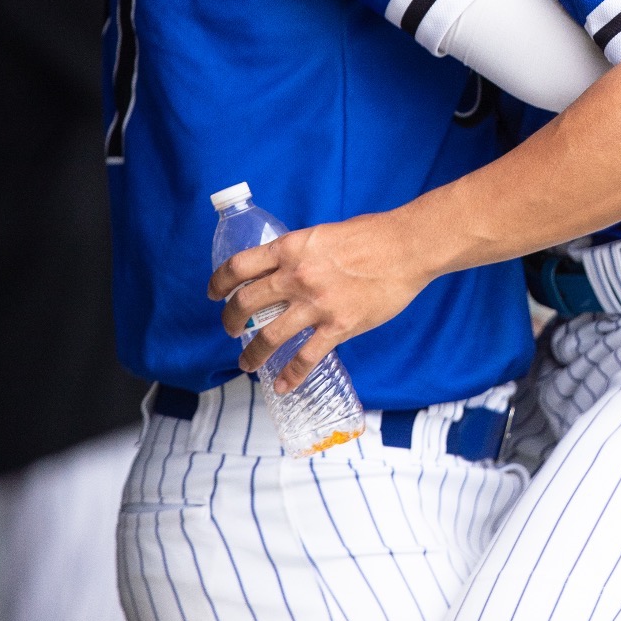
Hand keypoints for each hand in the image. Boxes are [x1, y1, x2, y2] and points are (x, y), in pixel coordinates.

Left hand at [209, 214, 440, 392]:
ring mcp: (316, 304)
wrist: (406, 248)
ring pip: (268, 337)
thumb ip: (301, 252)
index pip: (239, 267)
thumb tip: (286, 267)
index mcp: (290, 249)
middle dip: (230, 321)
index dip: (219, 283)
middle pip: (245, 304)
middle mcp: (295, 277)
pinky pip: (306, 358)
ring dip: (252, 355)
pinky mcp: (339, 326)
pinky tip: (282, 386)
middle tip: (229, 330)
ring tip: (247, 364)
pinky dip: (290, 376)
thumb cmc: (372, 235)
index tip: (214, 294)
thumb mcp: (323, 234)